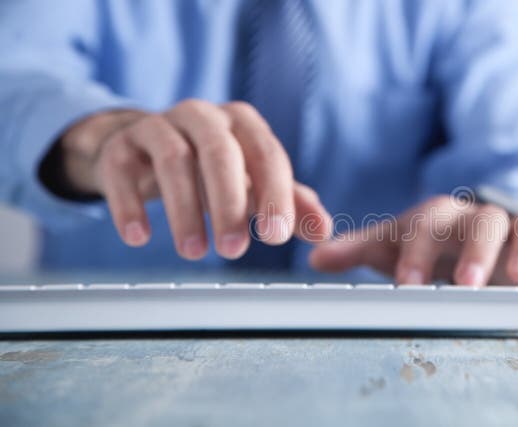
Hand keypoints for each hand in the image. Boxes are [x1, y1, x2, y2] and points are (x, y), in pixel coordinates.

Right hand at [55, 100, 332, 258]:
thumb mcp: (254, 182)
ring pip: (173, 159)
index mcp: (243, 123)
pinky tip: (138, 237)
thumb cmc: (212, 167)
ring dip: (185, 209)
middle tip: (234, 250)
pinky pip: (120, 170)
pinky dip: (129, 204)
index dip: (274, 195)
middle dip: (229, 203)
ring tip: (194, 252)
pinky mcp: (120, 145)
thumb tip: (324, 231)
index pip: (267, 155)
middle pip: (220, 152)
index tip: (276, 237)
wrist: (146, 147)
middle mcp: (203, 116)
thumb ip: (290, 204)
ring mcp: (159, 126)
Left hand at [309, 195, 517, 287]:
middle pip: (478, 223)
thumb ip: (360, 250)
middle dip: (473, 252)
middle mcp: (475, 217)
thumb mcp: (395, 245)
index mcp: (437, 216)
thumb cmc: (429, 243)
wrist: (470, 231)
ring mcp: (509, 230)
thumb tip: (315, 256)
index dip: (417, 252)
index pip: (427, 226)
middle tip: (465, 283)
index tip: (407, 284)